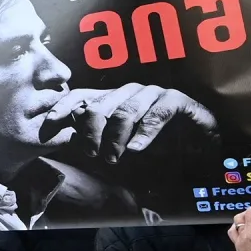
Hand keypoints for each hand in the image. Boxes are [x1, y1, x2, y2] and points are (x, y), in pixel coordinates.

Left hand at [49, 84, 217, 168]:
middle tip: (92, 154)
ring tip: (114, 158)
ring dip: (116, 137)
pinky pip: (157, 113)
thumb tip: (68, 134)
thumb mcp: (119, 150)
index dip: (64, 106)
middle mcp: (130, 93)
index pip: (81, 96)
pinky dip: (145, 133)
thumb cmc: (155, 153)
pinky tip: (136, 149)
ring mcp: (153, 94)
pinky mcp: (177, 101)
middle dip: (91, 131)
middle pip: (100, 103)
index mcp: (113, 101)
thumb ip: (96, 142)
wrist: (199, 154)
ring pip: (126, 109)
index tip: (50, 123)